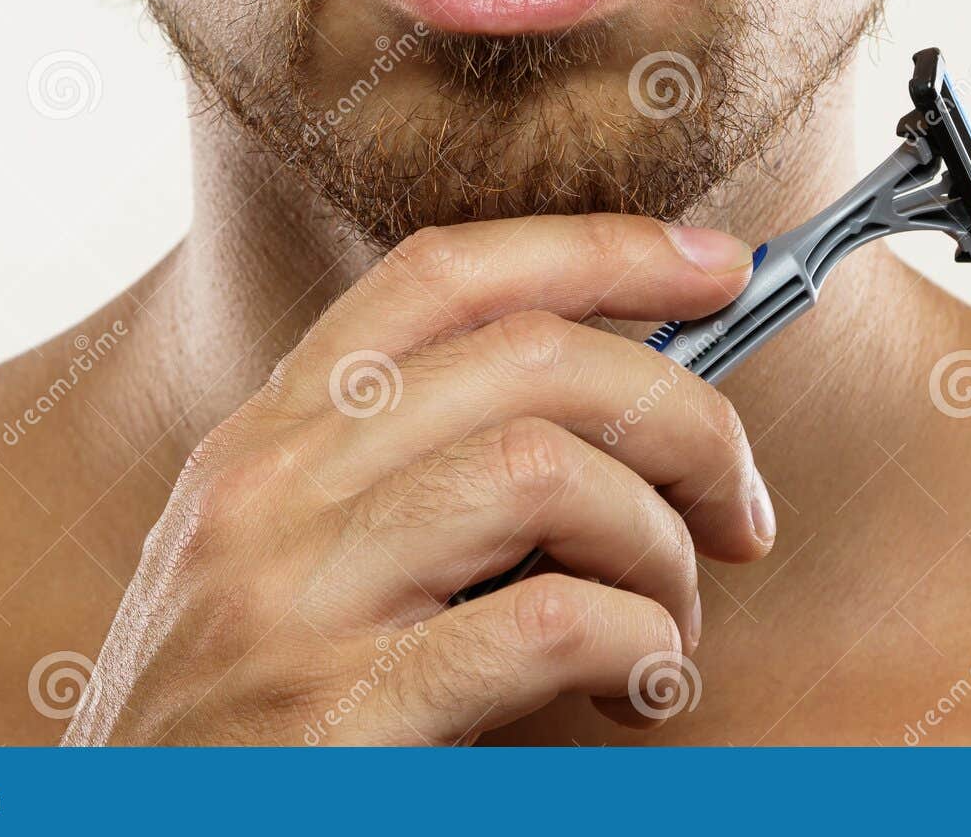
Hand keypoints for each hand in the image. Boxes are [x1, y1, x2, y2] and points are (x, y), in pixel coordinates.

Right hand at [62, 214, 775, 744]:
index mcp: (266, 437)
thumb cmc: (234, 723)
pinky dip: (640, 645)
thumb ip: (408, 479)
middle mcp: (268, 487)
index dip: (598, 248)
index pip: (442, 276)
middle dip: (682, 414)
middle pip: (528, 356)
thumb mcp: (288, 562)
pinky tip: (638, 685)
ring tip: (670, 621)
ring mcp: (289, 595)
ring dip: (658, 544)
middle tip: (736, 507)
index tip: (714, 264)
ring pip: (544, 468)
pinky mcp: (331, 714)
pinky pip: (549, 623)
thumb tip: (611, 427)